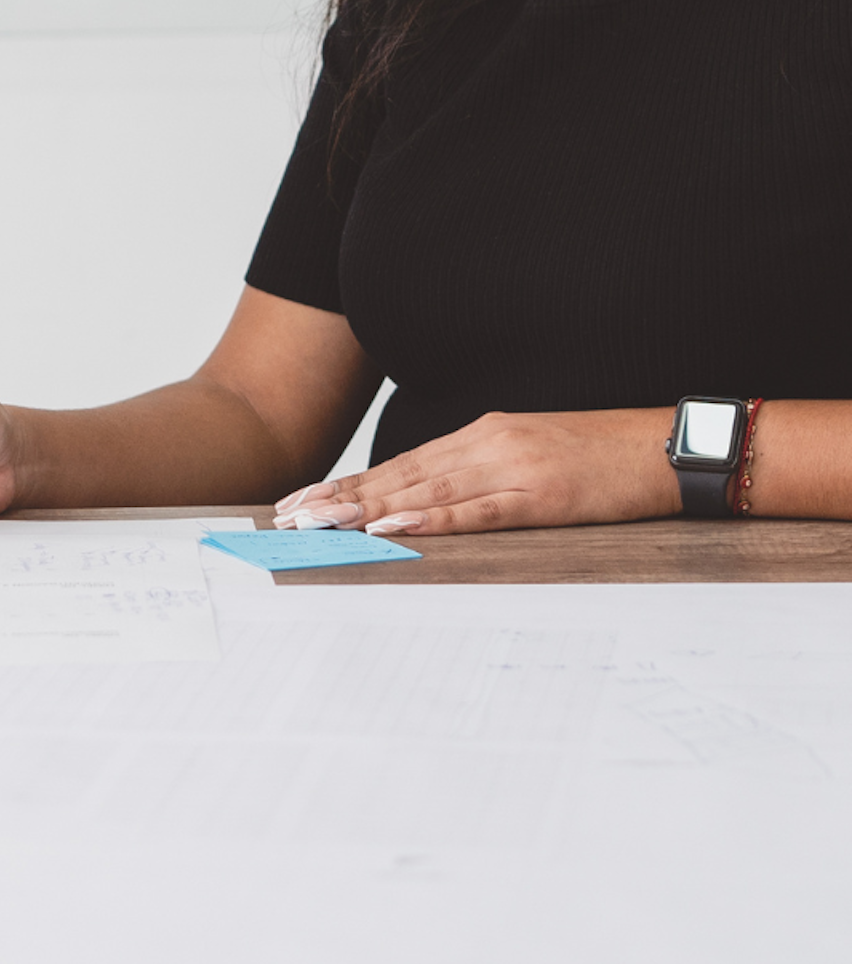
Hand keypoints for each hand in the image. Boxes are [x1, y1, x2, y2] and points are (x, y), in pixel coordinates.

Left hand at [270, 407, 679, 535]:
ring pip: (424, 491)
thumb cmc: (606, 458)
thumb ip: (486, 474)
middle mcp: (488, 444)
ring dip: (367, 510)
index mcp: (484, 435)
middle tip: (291, 517)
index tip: (304, 501)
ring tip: (321, 524)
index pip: (401, 465)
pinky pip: (476, 510)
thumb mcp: (535, 457)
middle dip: (340, 498)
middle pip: (399, 476)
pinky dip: (432, 521)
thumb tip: (437, 502)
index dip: (349, 484)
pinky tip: (394, 529)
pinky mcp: (542, 493)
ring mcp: (512, 466)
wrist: (672, 446)